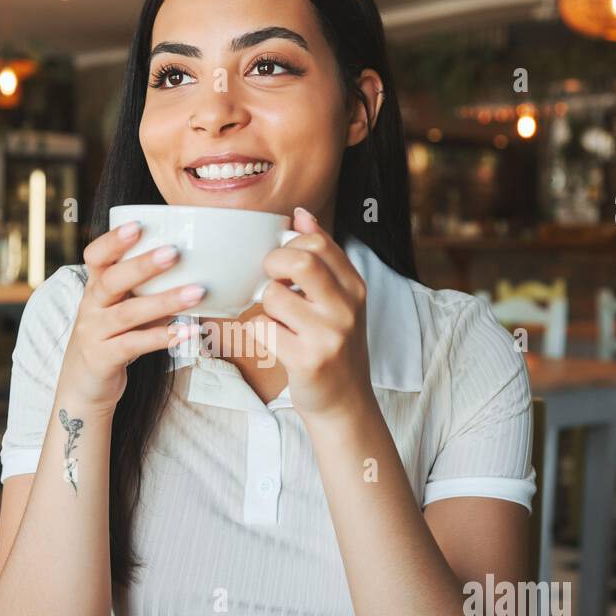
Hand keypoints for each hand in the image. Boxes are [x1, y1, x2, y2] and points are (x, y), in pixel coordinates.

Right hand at [59, 221, 204, 416]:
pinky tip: (188, 332)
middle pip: (112, 280)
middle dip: (143, 265)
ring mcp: (94, 333)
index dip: (113, 240)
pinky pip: (134, 344)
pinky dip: (162, 337)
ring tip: (197, 292)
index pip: (95, 256)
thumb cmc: (113, 340)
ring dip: (165, 301)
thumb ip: (148, 293)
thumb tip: (197, 272)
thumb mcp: (123, 311)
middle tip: (174, 252)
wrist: (83, 387)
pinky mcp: (102, 358)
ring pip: (128, 313)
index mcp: (95, 288)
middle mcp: (90, 306)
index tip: (138, 225)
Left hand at [257, 207, 373, 419]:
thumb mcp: (340, 299)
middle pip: (298, 261)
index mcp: (355, 287)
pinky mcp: (307, 359)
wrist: (344, 401)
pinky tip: (275, 341)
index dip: (290, 245)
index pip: (318, 242)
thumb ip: (322, 257)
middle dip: (272, 266)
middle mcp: (347, 308)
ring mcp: (328, 334)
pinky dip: (260, 332)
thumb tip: (301, 214)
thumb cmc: (334, 345)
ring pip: (274, 296)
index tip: (284, 261)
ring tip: (279, 319)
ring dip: (265, 306)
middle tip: (271, 282)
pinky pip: (262, 328)